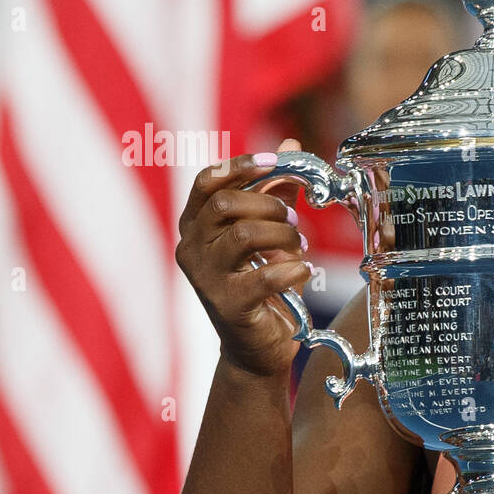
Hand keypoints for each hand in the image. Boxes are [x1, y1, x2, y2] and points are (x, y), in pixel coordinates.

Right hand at [175, 137, 311, 376]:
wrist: (259, 347)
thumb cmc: (262, 286)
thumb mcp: (269, 234)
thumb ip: (277, 191)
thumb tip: (290, 146)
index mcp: (195, 226)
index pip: (207, 182)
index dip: (241, 167)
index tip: (277, 163)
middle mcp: (191, 249)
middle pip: (224, 204)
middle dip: (269, 206)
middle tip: (293, 223)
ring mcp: (205, 279)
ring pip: (243, 235)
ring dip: (282, 235)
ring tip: (299, 247)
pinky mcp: (228, 305)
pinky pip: (265, 276)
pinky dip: (293, 270)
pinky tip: (302, 274)